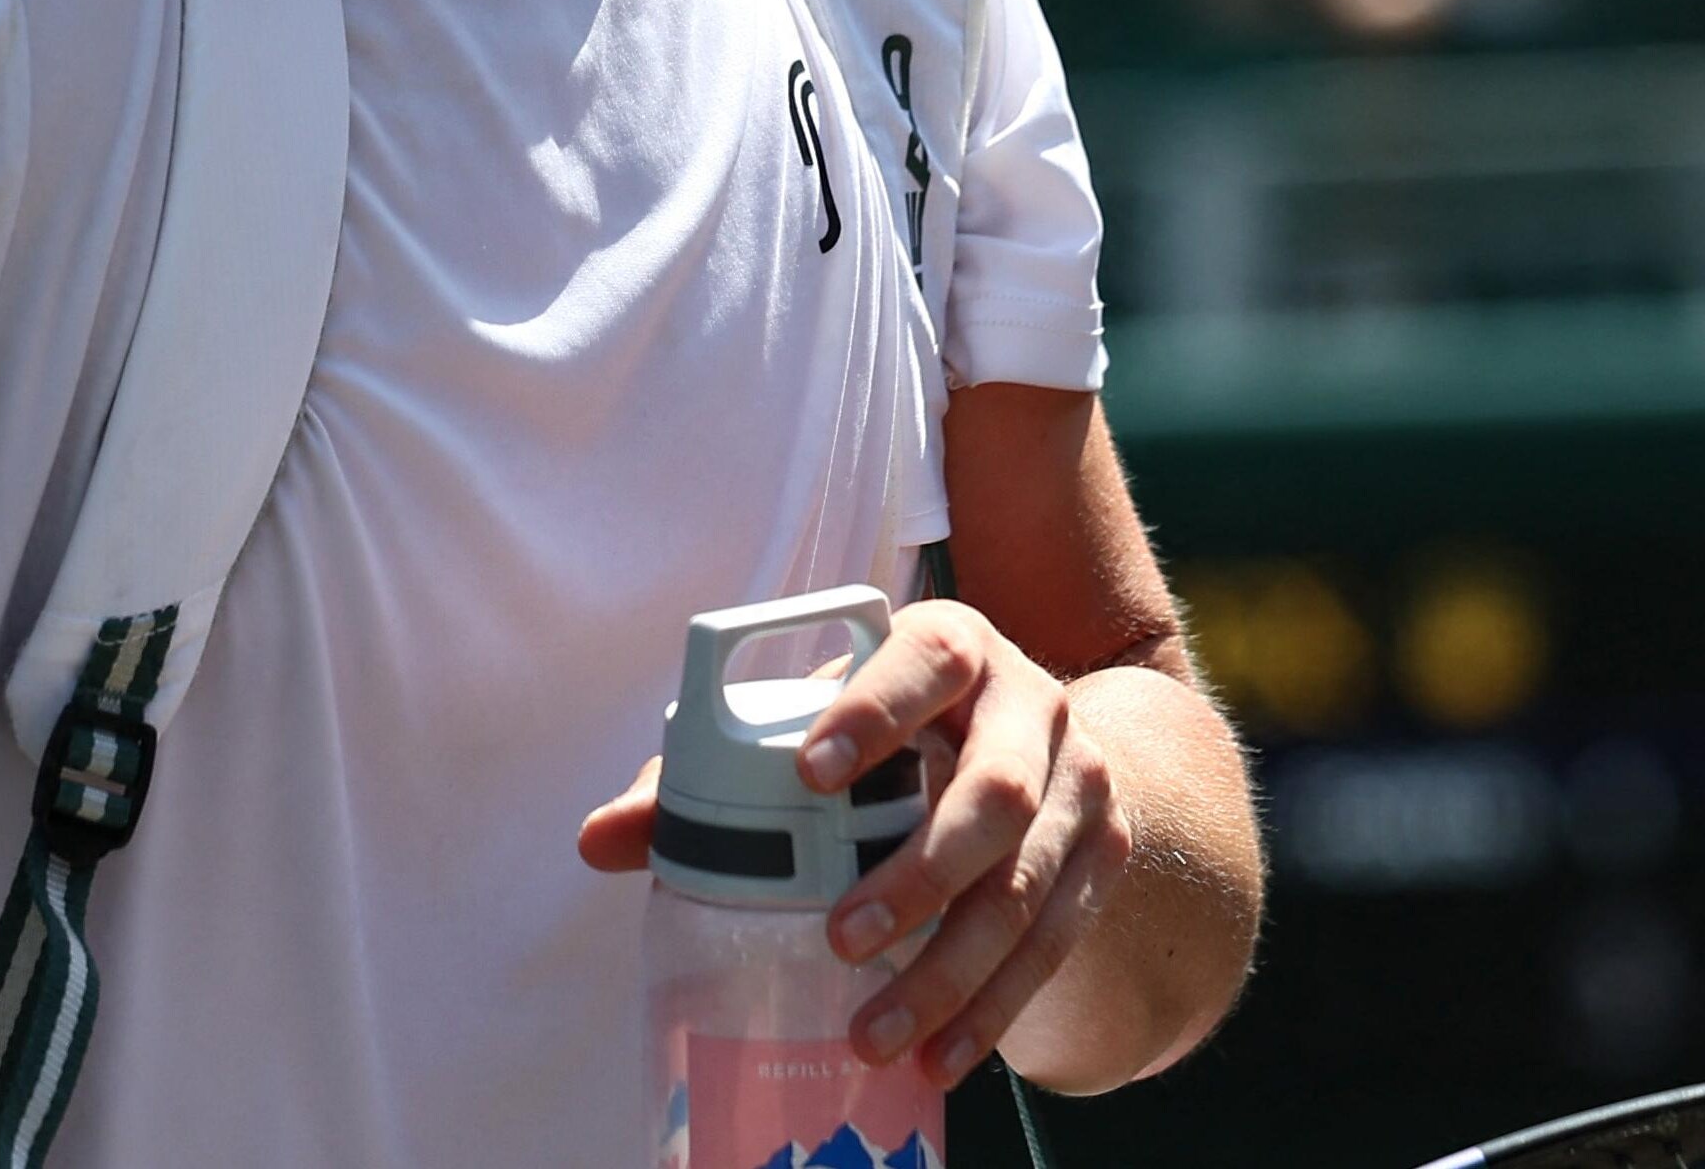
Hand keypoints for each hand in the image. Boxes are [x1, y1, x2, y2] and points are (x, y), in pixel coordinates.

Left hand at [574, 598, 1133, 1088]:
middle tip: (839, 940)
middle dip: (919, 874)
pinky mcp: (1105, 852)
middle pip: (995, 790)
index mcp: (952, 647)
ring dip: (952, 969)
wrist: (1037, 752)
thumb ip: (706, 781)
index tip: (805, 777)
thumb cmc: (888, 742)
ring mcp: (1079, 781)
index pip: (924, 659)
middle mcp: (1029, 704)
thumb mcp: (816, 736)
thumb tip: (599, 841)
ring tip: (876, 1036)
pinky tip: (942, 1056)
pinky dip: (996, 1006)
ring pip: (1027, 881)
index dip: (873, 712)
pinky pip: (1055, 939)